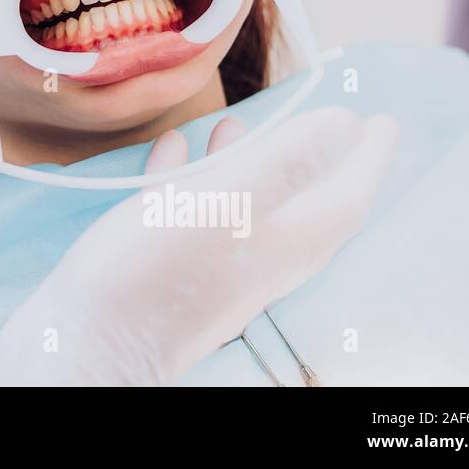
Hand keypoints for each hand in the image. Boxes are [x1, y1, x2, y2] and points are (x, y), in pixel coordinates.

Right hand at [0, 106, 397, 384]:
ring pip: (247, 207)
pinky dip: (190, 176)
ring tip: (237, 120)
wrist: (83, 348)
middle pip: (306, 205)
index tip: (384, 121)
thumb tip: (345, 123)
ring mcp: (211, 270)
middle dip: (320, 160)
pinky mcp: (166, 270)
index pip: (345, 198)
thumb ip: (285, 163)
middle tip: (331, 123)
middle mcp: (256, 261)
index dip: (367, 158)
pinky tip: (171, 151)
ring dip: (249, 162)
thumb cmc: (151, 274)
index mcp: (282, 245)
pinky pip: (191, 211)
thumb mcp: (223, 206)